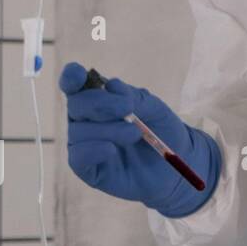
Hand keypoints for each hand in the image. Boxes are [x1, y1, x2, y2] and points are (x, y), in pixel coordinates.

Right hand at [59, 62, 219, 217]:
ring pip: (78, 131)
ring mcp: (85, 145)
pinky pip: (78, 157)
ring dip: (108, 130)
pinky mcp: (87, 169)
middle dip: (101, 104)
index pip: (74, 84)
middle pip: (75, 104)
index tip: (78, 76)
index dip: (71, 77)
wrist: (175, 168)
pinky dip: (94, 150)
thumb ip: (134, 97)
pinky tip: (112, 150)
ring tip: (134, 134)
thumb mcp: (155, 109)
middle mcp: (85, 120)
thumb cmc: (163, 133)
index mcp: (97, 99)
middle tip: (128, 109)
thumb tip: (110, 86)